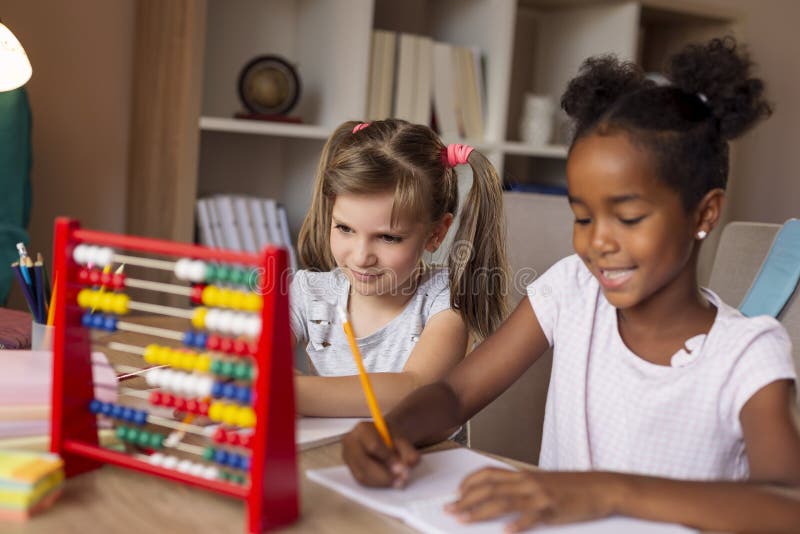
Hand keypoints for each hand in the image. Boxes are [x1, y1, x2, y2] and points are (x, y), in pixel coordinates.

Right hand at [341, 421, 419, 487]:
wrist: (380, 437)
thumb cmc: (390, 437)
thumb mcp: (401, 439)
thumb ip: (408, 450)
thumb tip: (411, 463)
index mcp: (363, 429)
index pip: (373, 446)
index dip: (388, 458)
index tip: (402, 468)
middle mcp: (350, 442)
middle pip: (365, 463)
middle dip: (384, 475)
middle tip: (401, 480)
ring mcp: (347, 457)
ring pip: (362, 475)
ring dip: (382, 482)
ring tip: (398, 483)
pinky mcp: (350, 469)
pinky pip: (362, 481)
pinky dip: (377, 484)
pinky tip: (389, 483)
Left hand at [446, 468, 619, 531]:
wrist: (602, 487)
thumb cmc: (572, 488)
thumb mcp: (543, 484)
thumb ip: (522, 489)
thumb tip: (500, 499)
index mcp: (524, 475)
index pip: (488, 474)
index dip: (469, 483)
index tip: (456, 493)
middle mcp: (527, 482)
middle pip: (489, 488)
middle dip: (466, 499)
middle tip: (450, 510)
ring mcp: (539, 495)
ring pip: (503, 501)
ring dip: (480, 511)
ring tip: (464, 520)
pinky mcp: (553, 508)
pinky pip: (532, 516)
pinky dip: (517, 524)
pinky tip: (506, 531)